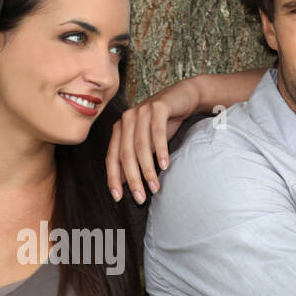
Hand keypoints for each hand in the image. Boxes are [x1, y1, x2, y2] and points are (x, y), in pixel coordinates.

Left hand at [106, 78, 202, 203]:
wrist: (183, 97)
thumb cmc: (164, 123)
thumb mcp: (147, 143)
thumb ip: (134, 158)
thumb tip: (124, 183)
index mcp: (119, 128)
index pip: (112, 157)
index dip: (113, 178)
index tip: (118, 197)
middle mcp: (127, 119)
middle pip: (125, 154)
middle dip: (132, 178)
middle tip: (140, 197)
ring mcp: (142, 111)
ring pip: (141, 146)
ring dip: (148, 169)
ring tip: (155, 187)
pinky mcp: (158, 107)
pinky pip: (157, 133)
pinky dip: (161, 150)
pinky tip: (165, 165)